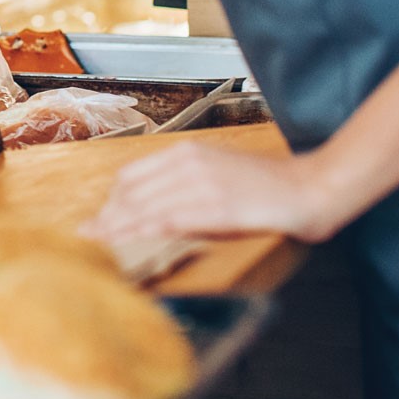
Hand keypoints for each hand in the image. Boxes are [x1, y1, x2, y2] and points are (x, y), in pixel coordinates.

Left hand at [80, 142, 356, 246]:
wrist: (308, 188)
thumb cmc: (266, 185)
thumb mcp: (218, 173)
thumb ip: (185, 184)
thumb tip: (153, 207)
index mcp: (188, 153)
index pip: (132, 176)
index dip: (112, 202)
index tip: (100, 220)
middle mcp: (189, 163)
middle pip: (131, 192)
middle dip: (108, 217)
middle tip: (90, 236)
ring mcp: (202, 184)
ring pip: (145, 207)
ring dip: (118, 228)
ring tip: (99, 245)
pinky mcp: (217, 208)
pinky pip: (169, 221)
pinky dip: (144, 233)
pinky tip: (129, 244)